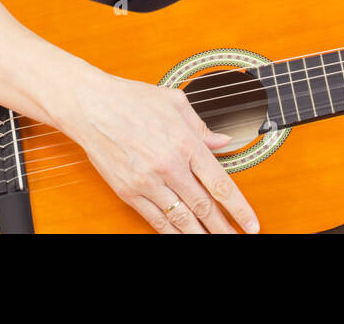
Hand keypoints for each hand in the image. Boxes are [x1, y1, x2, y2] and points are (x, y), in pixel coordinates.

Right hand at [58, 72, 260, 233]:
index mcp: (186, 143)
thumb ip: (202, 127)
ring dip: (199, 235)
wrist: (92, 106)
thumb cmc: (133, 99)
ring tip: (214, 244)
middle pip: (203, 207)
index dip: (239, 208)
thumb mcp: (176, 103)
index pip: (220, 183)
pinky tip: (182, 237)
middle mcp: (169, 166)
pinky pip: (154, 218)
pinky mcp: (128, 191)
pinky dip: (170, 232)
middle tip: (237, 240)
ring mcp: (147, 182)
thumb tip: (223, 142)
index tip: (251, 223)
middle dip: (223, 228)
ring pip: (180, 218)